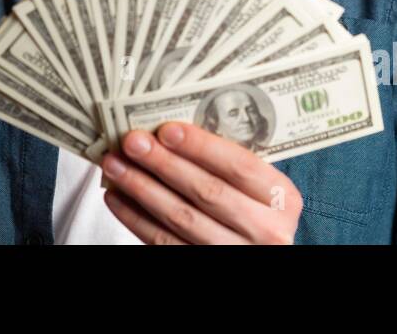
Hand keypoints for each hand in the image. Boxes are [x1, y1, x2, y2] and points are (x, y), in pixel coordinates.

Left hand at [100, 121, 301, 243]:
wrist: (254, 250)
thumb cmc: (252, 208)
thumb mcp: (258, 187)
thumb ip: (229, 164)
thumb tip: (169, 130)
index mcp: (281, 198)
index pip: (239, 166)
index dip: (201, 147)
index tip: (166, 129)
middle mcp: (265, 230)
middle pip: (207, 191)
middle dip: (164, 164)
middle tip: (132, 142)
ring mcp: (235, 253)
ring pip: (181, 218)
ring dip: (142, 188)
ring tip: (115, 165)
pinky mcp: (205, 267)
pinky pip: (165, 243)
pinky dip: (136, 218)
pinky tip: (117, 197)